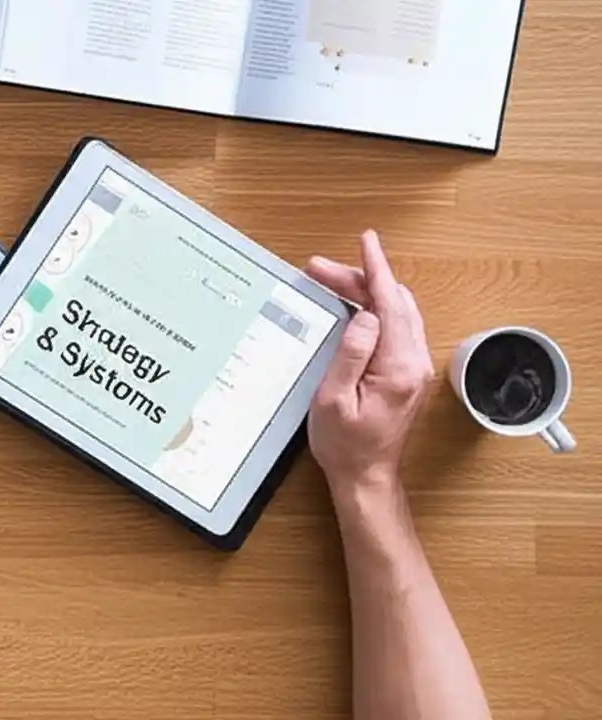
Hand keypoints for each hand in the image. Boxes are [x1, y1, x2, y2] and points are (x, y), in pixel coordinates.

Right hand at [306, 231, 434, 498]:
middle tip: (320, 269)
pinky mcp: (406, 373)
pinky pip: (395, 328)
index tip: (367, 241)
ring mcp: (413, 368)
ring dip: (367, 292)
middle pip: (394, 303)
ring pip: (396, 313)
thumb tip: (365, 316)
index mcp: (398, 366)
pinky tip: (353, 306)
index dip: (376, 269)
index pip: (390, 304)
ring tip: (332, 281)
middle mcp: (414, 362)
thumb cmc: (344, 445)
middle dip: (361, 278)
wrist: (365, 477)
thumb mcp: (334, 400)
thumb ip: (351, 354)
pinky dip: (374, 308)